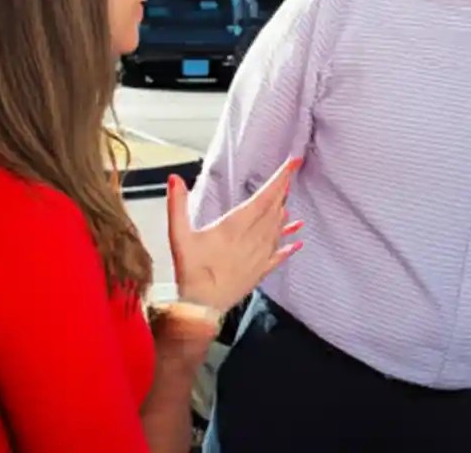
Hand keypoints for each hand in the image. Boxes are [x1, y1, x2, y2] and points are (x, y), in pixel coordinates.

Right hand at [166, 158, 304, 312]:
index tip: (293, 162)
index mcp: (236, 226)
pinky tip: (297, 240)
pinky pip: (279, 255)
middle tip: (290, 174)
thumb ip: (177, 206)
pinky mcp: (260, 271)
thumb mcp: (178, 236)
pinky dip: (289, 245)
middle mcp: (254, 238)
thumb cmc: (190, 272)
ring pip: (277, 229)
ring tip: (287, 201)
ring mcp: (260, 255)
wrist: (202, 308)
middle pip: (274, 209)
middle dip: (282, 190)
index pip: (264, 196)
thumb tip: (173, 178)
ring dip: (283, 213)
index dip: (280, 178)